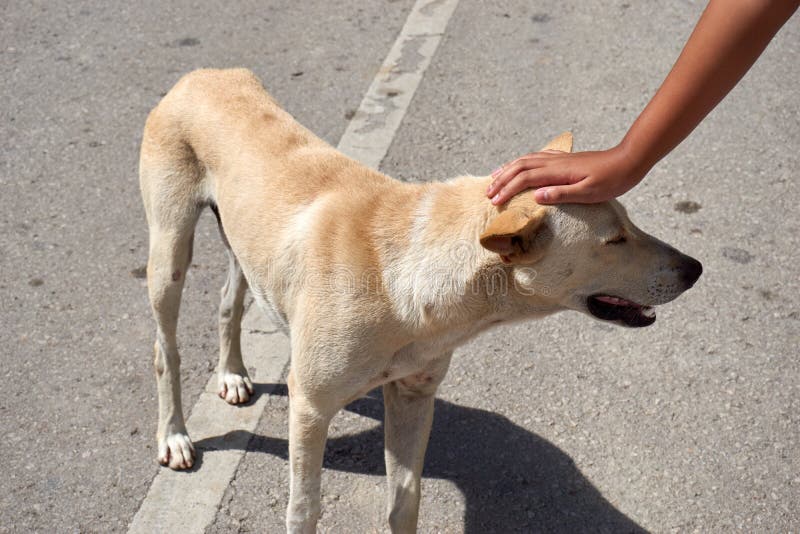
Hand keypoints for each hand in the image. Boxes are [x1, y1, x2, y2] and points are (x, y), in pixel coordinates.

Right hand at [486, 144, 647, 204]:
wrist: (628, 160)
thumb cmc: (612, 180)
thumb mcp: (589, 192)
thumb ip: (562, 194)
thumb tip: (536, 196)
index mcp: (558, 172)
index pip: (524, 179)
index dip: (507, 189)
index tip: (494, 202)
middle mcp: (555, 162)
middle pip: (519, 167)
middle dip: (501, 179)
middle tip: (488, 193)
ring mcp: (559, 158)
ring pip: (526, 160)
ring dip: (508, 169)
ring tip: (495, 177)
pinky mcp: (565, 158)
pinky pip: (537, 157)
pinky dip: (523, 162)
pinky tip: (521, 165)